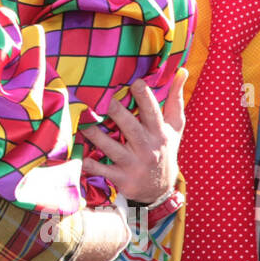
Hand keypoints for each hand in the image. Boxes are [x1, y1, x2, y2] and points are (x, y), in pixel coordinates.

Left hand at [80, 69, 186, 204]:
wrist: (161, 190)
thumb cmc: (165, 150)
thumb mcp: (175, 128)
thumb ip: (175, 99)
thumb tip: (182, 70)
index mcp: (159, 133)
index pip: (153, 112)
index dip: (145, 97)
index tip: (136, 82)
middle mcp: (147, 148)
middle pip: (130, 127)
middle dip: (115, 112)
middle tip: (100, 98)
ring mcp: (133, 164)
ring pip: (111, 147)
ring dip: (95, 135)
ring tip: (80, 121)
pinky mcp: (122, 178)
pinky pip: (102, 171)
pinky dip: (89, 165)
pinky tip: (77, 156)